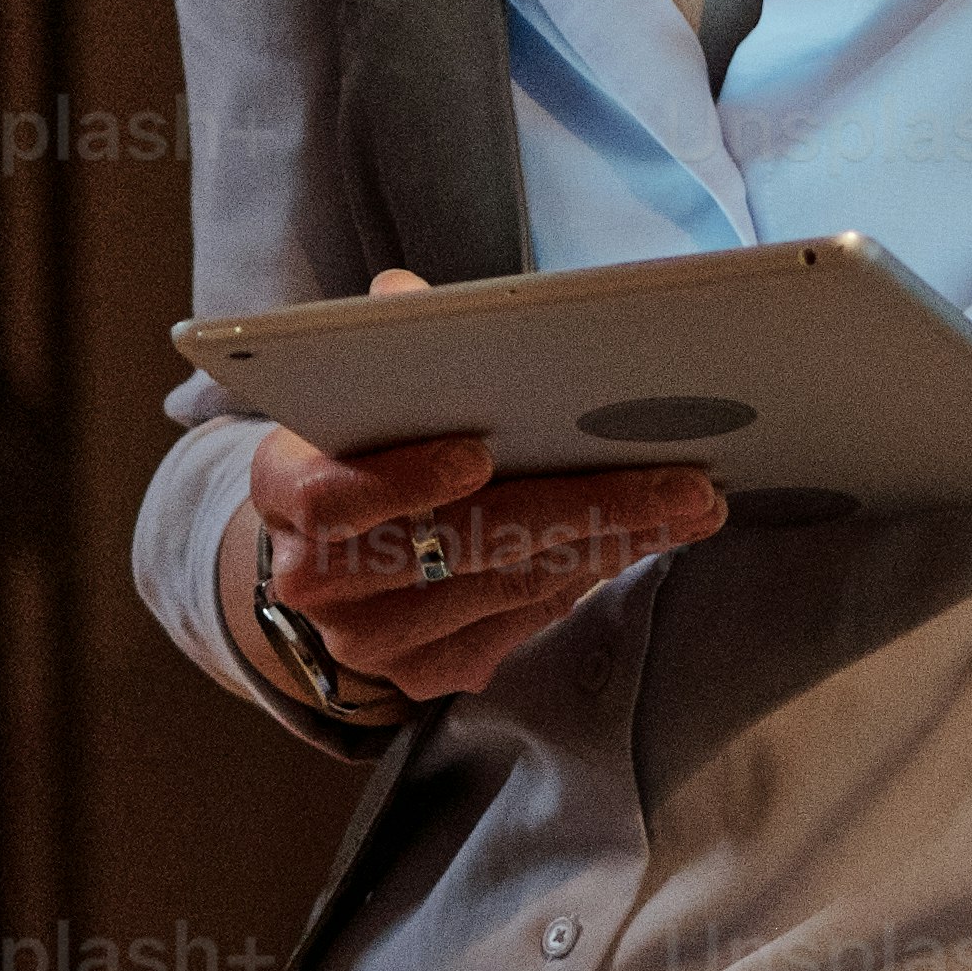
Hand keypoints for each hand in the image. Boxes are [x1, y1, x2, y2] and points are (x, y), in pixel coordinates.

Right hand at [234, 276, 719, 704]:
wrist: (323, 552)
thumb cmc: (357, 448)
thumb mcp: (356, 390)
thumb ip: (386, 343)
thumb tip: (407, 295)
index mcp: (284, 492)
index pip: (332, 498)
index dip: (404, 479)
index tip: (479, 452)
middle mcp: (316, 579)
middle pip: (454, 547)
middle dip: (578, 507)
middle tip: (678, 481)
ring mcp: (370, 640)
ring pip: (503, 587)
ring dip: (608, 543)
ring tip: (687, 506)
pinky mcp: (423, 676)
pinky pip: (518, 625)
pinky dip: (585, 579)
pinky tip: (641, 540)